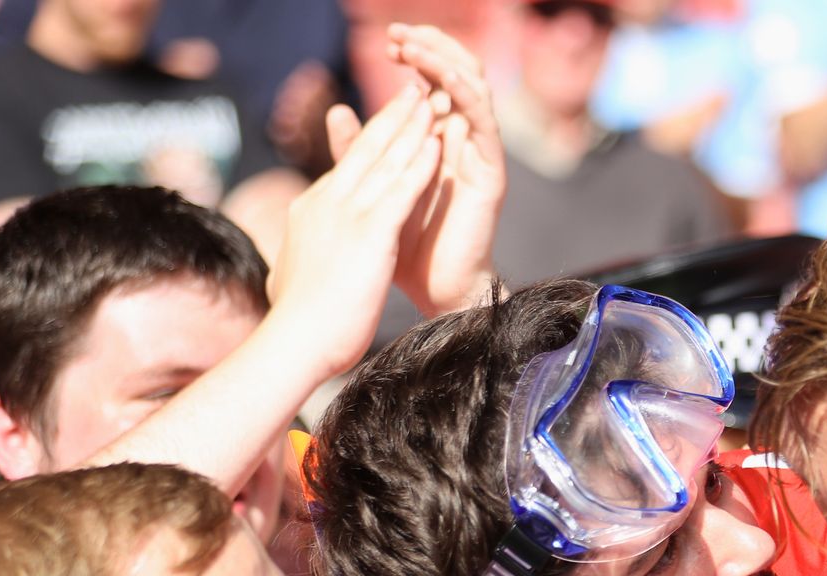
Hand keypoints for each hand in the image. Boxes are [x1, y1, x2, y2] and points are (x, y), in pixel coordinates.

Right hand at [268, 82, 440, 378]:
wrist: (293, 342)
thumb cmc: (297, 321)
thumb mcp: (294, 274)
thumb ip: (299, 256)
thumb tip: (288, 261)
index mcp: (313, 208)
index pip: (350, 163)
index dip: (374, 137)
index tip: (394, 118)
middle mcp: (328, 201)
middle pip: (368, 150)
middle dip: (396, 117)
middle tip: (417, 90)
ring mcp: (348, 214)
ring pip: (386, 160)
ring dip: (414, 128)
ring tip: (434, 101)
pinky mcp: (370, 234)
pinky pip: (402, 190)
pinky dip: (421, 164)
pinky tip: (439, 144)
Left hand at [329, 23, 505, 316]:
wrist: (432, 289)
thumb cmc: (405, 245)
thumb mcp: (373, 187)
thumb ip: (359, 151)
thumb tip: (336, 109)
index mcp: (436, 139)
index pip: (433, 80)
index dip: (416, 55)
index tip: (386, 41)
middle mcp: (461, 140)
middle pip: (457, 74)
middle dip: (430, 48)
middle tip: (398, 35)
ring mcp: (478, 154)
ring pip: (473, 89)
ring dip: (444, 63)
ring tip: (414, 48)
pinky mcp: (490, 172)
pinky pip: (483, 123)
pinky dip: (463, 98)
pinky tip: (440, 83)